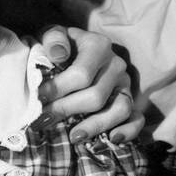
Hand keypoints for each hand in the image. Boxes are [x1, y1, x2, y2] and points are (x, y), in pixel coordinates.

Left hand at [36, 25, 141, 143]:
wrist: (75, 50)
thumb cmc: (61, 46)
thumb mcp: (52, 35)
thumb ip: (53, 40)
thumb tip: (57, 54)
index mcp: (98, 45)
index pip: (81, 74)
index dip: (58, 89)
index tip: (38, 99)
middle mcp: (116, 64)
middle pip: (96, 95)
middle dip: (68, 110)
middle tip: (45, 119)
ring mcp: (125, 83)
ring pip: (119, 109)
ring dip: (95, 126)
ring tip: (73, 136)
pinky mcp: (130, 100)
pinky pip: (136, 118)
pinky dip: (127, 131)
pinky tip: (112, 139)